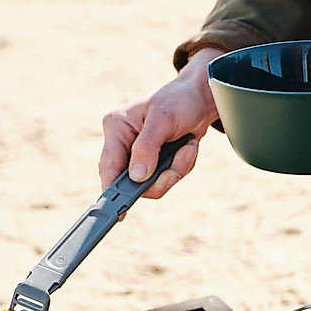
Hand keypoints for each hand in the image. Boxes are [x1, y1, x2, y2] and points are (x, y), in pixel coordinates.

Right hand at [100, 46, 221, 199]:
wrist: (202, 98)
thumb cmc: (180, 100)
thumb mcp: (163, 120)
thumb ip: (148, 147)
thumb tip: (136, 177)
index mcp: (116, 128)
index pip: (109, 165)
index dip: (112, 190)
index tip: (119, 211)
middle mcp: (124, 143)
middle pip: (133, 181)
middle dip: (162, 175)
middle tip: (180, 160)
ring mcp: (139, 154)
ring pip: (152, 184)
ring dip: (176, 169)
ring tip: (188, 147)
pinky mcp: (155, 162)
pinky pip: (166, 178)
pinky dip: (181, 167)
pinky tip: (188, 148)